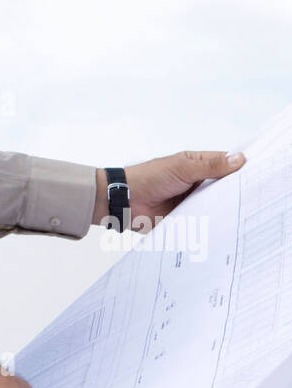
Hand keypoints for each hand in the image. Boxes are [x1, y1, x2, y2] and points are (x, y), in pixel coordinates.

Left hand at [93, 149, 245, 228]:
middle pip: (225, 187)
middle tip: (259, 197)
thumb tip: (239, 159)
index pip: (227, 165)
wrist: (126, 201)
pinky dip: (215, 224)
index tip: (261, 173)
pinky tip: (230, 228)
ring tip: (249, 215)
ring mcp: (195, 202)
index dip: (243, 169)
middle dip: (239, 192)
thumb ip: (210, 166)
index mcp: (198, 165)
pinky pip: (207, 222)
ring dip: (228, 209)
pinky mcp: (189, 220)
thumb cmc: (150, 177)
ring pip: (218, 206)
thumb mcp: (183, 167)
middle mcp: (199, 183)